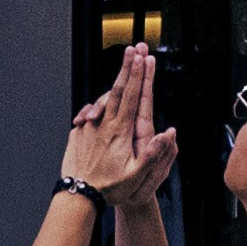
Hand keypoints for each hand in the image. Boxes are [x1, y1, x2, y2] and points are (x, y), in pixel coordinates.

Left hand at [62, 43, 179, 210]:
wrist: (79, 196)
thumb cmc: (110, 188)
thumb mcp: (136, 175)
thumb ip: (152, 153)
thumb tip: (167, 133)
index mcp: (120, 132)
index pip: (132, 96)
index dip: (138, 75)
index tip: (142, 58)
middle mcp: (104, 125)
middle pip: (117, 89)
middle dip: (126, 68)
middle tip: (133, 49)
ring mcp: (89, 128)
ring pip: (104, 99)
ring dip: (114, 82)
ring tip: (123, 70)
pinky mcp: (79, 133)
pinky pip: (90, 114)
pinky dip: (99, 103)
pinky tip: (104, 100)